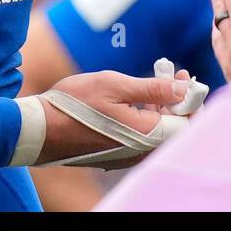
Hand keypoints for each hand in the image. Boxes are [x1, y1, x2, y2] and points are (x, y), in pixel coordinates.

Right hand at [35, 70, 191, 164]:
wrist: (39, 130)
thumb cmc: (74, 104)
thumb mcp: (114, 85)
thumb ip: (152, 89)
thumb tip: (183, 88)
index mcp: (145, 134)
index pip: (186, 123)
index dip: (191, 99)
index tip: (185, 78)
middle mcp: (140, 151)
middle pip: (174, 129)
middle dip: (177, 100)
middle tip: (173, 74)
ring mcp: (127, 156)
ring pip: (158, 133)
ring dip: (162, 107)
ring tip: (157, 79)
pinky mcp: (116, 155)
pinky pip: (142, 137)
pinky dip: (147, 117)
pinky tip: (138, 99)